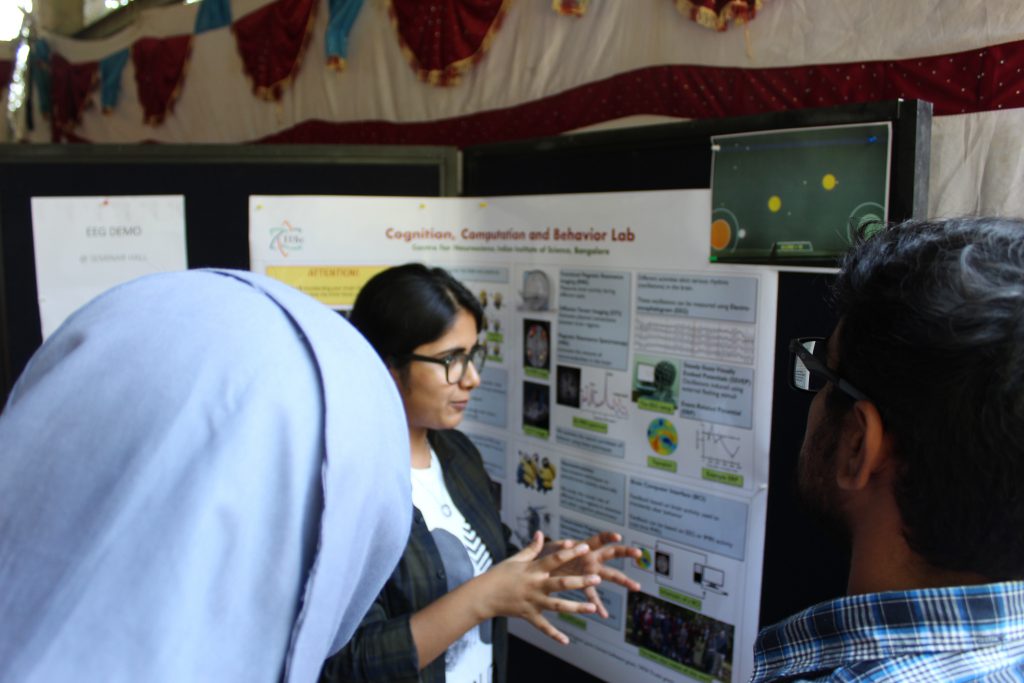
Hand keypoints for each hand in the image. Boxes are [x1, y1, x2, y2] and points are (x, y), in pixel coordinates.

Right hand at [480, 531, 602, 643]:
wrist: (483, 595)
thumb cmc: (499, 574)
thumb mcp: (515, 559)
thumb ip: (531, 548)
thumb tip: (540, 533)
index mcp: (533, 569)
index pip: (555, 559)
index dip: (570, 552)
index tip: (585, 547)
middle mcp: (535, 585)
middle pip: (561, 584)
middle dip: (580, 581)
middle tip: (598, 578)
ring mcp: (533, 602)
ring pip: (558, 606)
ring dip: (576, 607)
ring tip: (592, 608)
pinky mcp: (529, 615)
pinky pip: (543, 627)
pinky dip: (554, 634)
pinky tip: (567, 641)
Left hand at [551, 531, 641, 617]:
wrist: (540, 568)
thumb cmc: (546, 554)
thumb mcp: (551, 549)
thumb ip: (560, 546)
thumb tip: (569, 543)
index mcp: (583, 547)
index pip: (599, 539)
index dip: (608, 537)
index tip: (618, 537)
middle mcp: (590, 559)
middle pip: (611, 554)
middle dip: (625, 553)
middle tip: (639, 554)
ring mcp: (589, 572)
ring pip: (609, 575)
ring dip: (623, 580)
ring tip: (636, 586)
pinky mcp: (582, 584)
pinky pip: (593, 596)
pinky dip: (598, 605)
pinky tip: (604, 614)